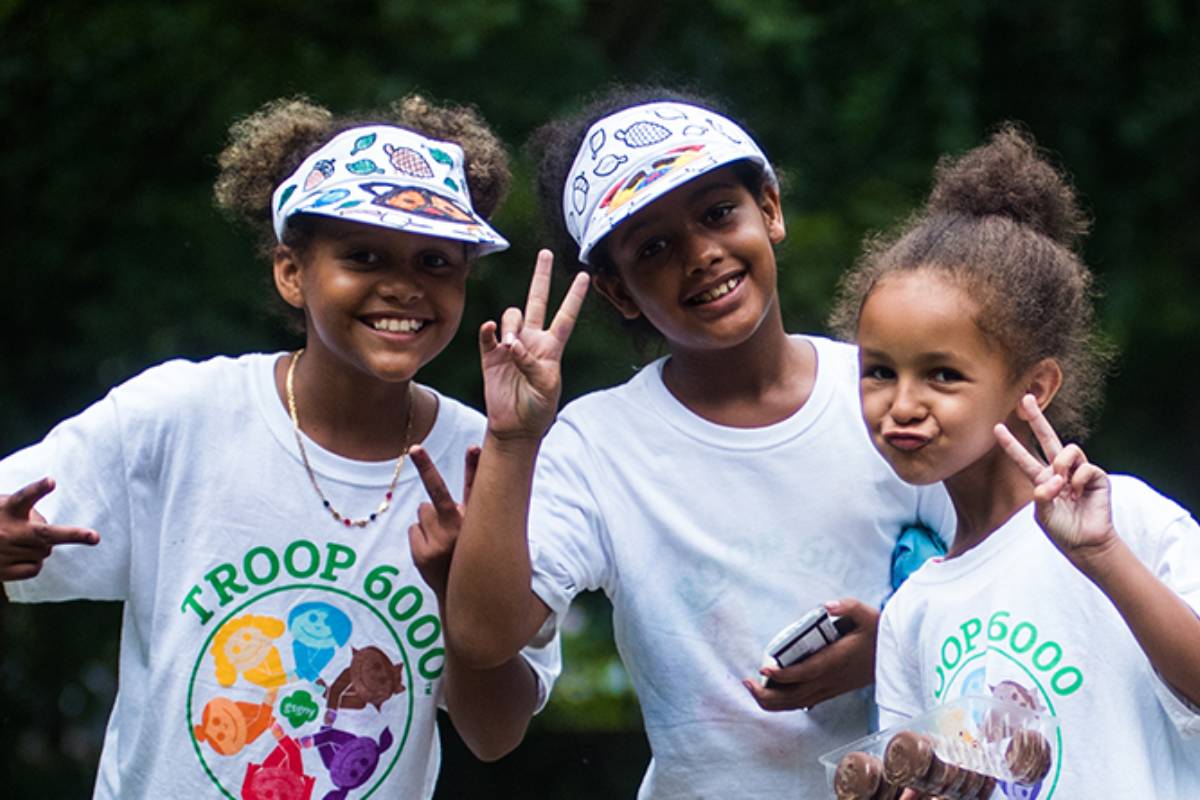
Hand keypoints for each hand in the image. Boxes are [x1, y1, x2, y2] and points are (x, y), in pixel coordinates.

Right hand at [0, 477, 98, 580]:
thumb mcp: (4, 505)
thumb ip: (26, 508)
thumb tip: (48, 531)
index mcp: (7, 509)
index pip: (23, 497)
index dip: (38, 489)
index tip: (51, 481)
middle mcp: (6, 531)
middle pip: (46, 534)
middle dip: (73, 535)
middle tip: (94, 537)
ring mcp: (5, 552)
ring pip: (45, 551)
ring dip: (43, 546)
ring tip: (24, 541)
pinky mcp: (3, 571)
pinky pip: (35, 568)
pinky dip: (34, 563)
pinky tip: (21, 555)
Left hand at [408, 445, 479, 600]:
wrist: (459, 596)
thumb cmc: (469, 552)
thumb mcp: (478, 528)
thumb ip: (474, 498)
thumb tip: (474, 458)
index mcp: (477, 521)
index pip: (476, 489)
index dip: (475, 466)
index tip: (474, 446)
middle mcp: (460, 530)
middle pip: (437, 492)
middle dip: (425, 466)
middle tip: (416, 448)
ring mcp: (439, 543)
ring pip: (422, 510)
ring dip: (429, 521)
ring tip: (442, 540)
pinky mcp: (422, 554)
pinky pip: (413, 529)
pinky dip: (420, 537)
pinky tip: (431, 551)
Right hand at [479, 249, 588, 440]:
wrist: (515, 428)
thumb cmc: (538, 409)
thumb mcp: (546, 387)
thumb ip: (532, 362)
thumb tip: (513, 344)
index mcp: (552, 347)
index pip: (566, 315)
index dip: (575, 296)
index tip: (584, 275)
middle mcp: (532, 340)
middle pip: (537, 301)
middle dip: (541, 277)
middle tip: (545, 254)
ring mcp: (510, 346)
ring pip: (510, 316)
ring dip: (510, 326)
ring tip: (510, 347)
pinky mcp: (490, 355)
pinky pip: (487, 335)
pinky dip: (488, 330)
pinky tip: (491, 331)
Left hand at [744, 599, 877, 711]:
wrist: (895, 655)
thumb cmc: (877, 633)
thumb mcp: (865, 613)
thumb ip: (846, 607)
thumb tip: (827, 606)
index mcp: (836, 661)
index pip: (806, 672)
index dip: (784, 674)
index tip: (764, 669)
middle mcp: (831, 679)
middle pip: (795, 696)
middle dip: (768, 694)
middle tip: (747, 682)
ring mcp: (831, 688)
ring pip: (798, 703)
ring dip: (774, 701)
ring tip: (753, 689)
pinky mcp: (832, 691)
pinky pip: (805, 702)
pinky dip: (785, 702)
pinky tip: (772, 694)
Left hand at [994, 394, 1115, 556]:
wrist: (1086, 543)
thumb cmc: (1063, 530)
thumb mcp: (1043, 514)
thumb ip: (1042, 496)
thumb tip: (1053, 479)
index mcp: (1042, 479)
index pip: (1023, 458)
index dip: (1011, 444)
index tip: (997, 428)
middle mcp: (1059, 471)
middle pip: (1047, 438)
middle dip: (1037, 418)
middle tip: (1026, 399)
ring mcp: (1078, 472)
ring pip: (1068, 449)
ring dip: (1062, 464)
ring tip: (1064, 483)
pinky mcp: (1097, 477)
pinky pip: (1085, 467)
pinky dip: (1079, 479)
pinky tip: (1080, 493)